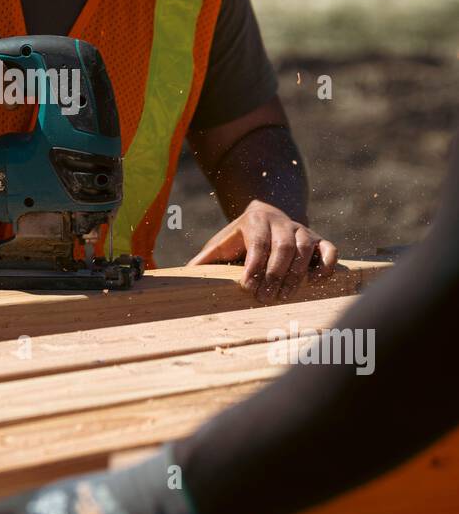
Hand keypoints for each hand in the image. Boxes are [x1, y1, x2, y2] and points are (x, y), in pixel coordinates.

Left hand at [189, 200, 337, 303]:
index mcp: (256, 220)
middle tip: (265, 298)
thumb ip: (206, 258)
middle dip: (274, 274)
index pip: (258, 243)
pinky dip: (326, 265)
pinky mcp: (319, 240)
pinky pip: (329, 250)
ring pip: (306, 248)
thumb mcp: (223, 243)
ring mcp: (303, 230)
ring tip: (285, 295)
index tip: (247, 287)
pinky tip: (315, 282)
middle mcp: (282, 222)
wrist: (268, 215)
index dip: (254, 266)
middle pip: (284, 246)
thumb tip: (184, 274)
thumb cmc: (241, 238)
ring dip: (296, 274)